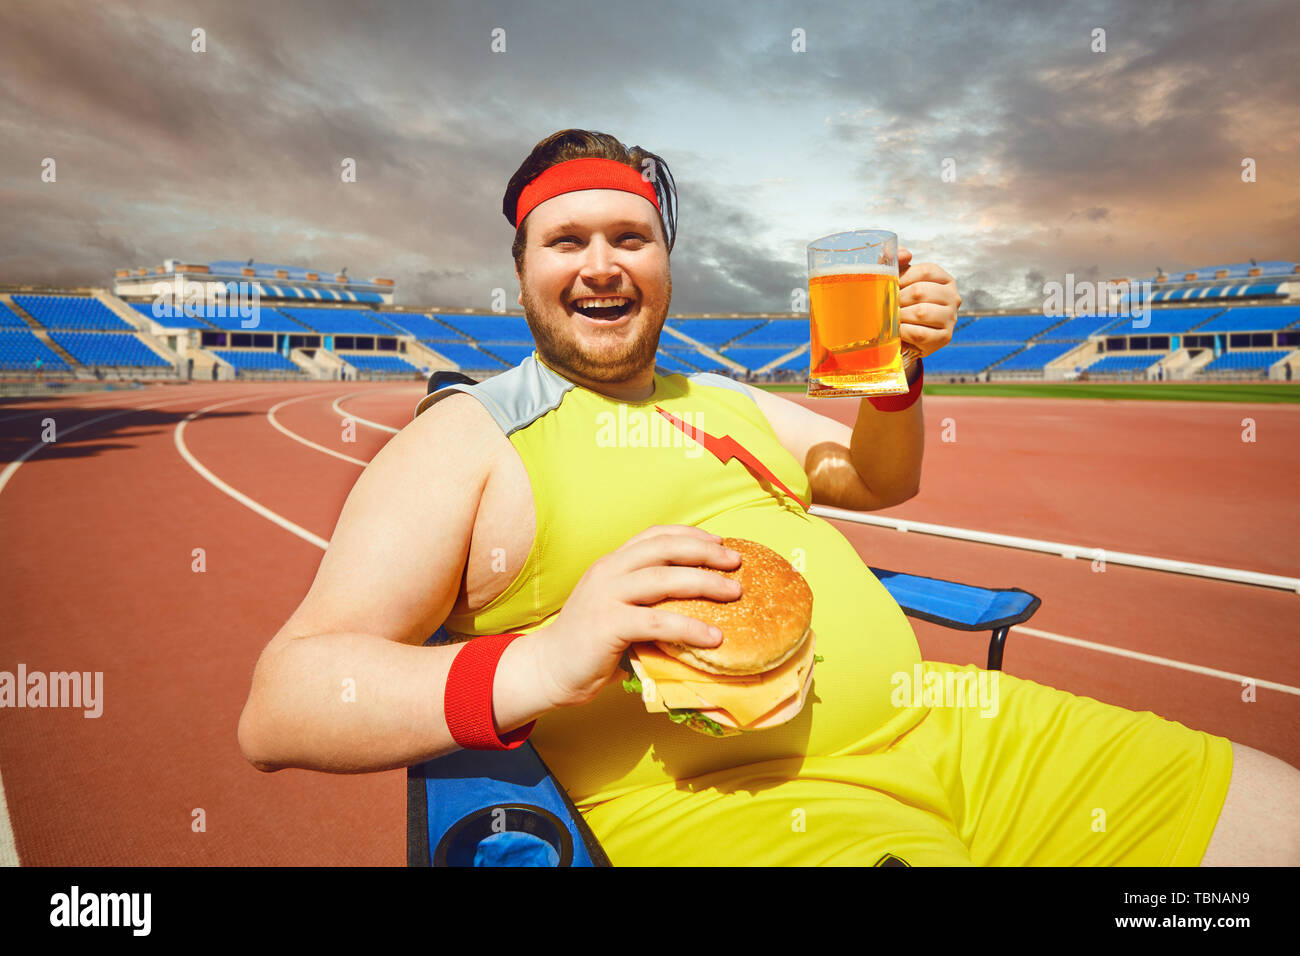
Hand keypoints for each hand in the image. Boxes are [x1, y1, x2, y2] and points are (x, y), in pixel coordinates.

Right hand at [533, 525, 742, 708]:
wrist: (548, 669)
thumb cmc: (591, 645)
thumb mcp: (619, 610)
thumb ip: (648, 601)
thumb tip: (700, 604)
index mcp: (611, 563)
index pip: (655, 535)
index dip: (690, 534)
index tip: (719, 541)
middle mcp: (608, 571)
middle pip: (664, 549)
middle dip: (705, 551)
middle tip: (736, 561)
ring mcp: (606, 595)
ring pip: (664, 579)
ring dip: (705, 582)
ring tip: (734, 592)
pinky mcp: (607, 624)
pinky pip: (657, 622)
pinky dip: (690, 628)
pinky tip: (713, 637)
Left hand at [897, 247, 960, 357]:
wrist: (907, 336)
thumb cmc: (903, 303)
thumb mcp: (899, 280)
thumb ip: (896, 260)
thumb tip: (905, 254)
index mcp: (944, 279)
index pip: (925, 271)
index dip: (903, 277)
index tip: (891, 286)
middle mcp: (953, 297)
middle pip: (921, 291)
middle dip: (899, 299)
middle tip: (888, 305)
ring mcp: (951, 318)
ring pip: (921, 312)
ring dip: (901, 316)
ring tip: (893, 318)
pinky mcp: (945, 337)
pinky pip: (920, 334)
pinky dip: (904, 332)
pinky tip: (899, 331)